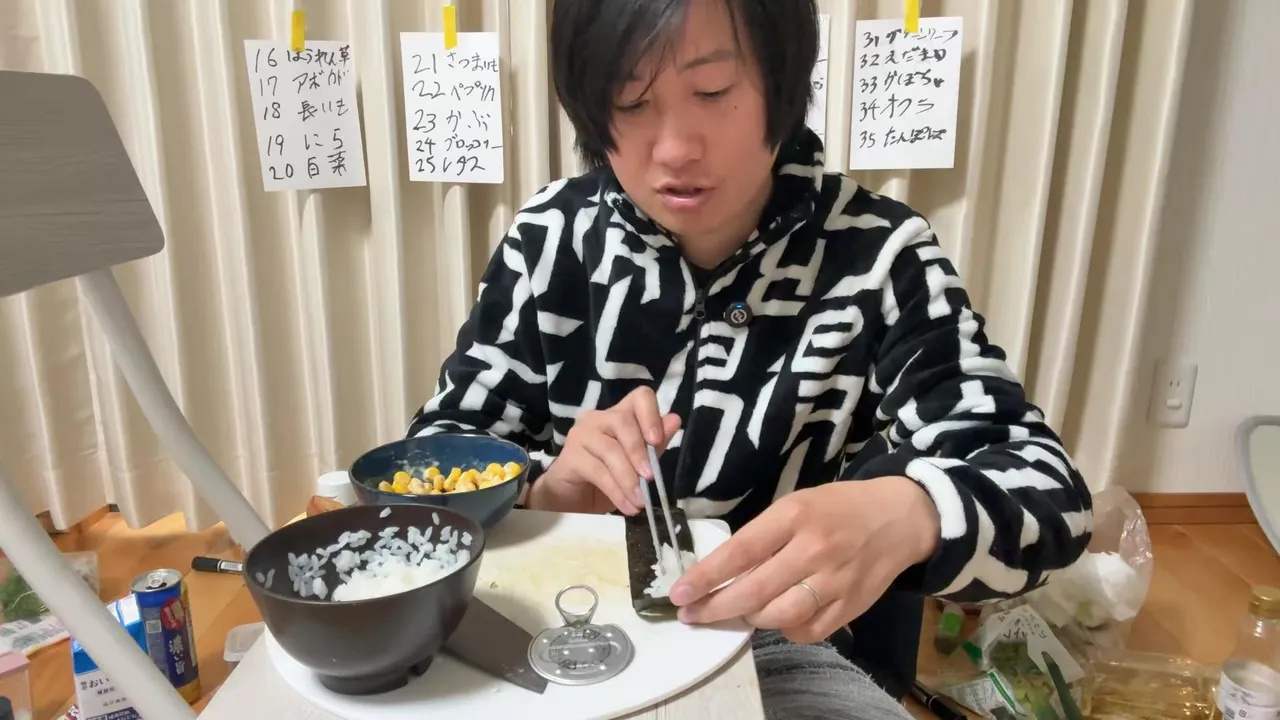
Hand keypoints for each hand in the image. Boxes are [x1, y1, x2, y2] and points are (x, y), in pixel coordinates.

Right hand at [528, 387, 680, 514]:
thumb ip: (654, 446)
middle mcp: (599, 418)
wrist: (571, 501)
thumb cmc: (606, 480)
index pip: (640, 397)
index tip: (656, 441)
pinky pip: (598, 471)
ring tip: (640, 501)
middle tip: (650, 478)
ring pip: (610, 450)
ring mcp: (582, 435)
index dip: (651, 415)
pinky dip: (616, 491)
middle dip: (639, 451)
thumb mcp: (636, 466)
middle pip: (623, 421)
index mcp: (620, 415)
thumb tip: (675, 420)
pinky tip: (627, 506)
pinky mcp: (570, 456)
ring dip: (629, 479)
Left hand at [668, 477, 940, 643]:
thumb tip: (721, 571)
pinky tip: (779, 616)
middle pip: (754, 591)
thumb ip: (762, 535)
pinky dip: (785, 629)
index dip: (705, 577)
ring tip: (739, 611)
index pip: (739, 552)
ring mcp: (834, 581)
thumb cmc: (838, 507)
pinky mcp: (850, 606)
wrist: (900, 518)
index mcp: (794, 516)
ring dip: (750, 618)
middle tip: (691, 614)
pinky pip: (806, 631)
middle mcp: (814, 550)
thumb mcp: (796, 504)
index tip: (679, 593)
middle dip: (715, 608)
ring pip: (777, 616)